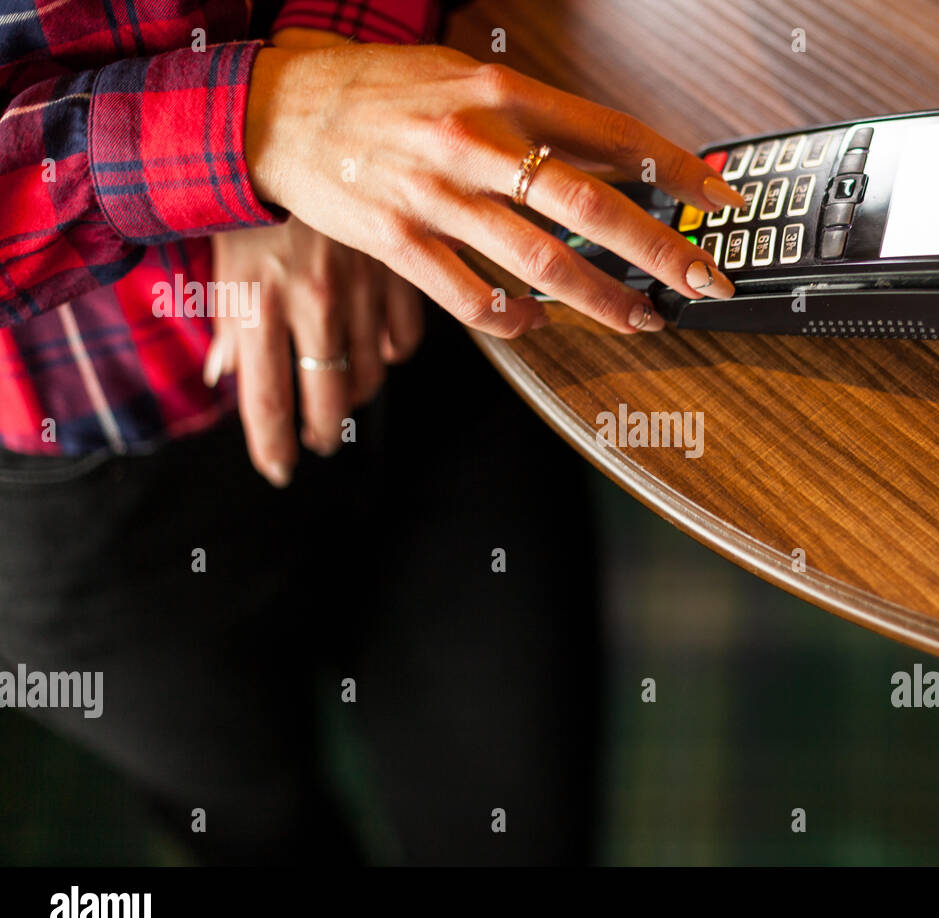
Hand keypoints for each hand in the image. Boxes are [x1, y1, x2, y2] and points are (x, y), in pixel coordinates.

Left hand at [209, 218, 422, 485]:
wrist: (301, 120)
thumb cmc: (253, 195)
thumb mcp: (225, 257)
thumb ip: (230, 324)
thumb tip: (226, 380)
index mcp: (258, 299)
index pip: (266, 400)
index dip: (274, 447)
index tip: (279, 469)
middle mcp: (311, 301)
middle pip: (328, 399)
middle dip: (324, 431)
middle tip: (319, 438)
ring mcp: (362, 286)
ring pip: (371, 375)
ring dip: (357, 392)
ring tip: (345, 390)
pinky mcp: (401, 268)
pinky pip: (407, 338)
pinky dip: (393, 350)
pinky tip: (378, 343)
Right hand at [244, 43, 745, 338]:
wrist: (280, 108)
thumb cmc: (384, 92)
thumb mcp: (468, 77)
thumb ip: (539, 117)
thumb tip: (616, 153)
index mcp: (501, 91)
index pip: (611, 132)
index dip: (677, 168)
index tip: (723, 200)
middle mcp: (475, 143)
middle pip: (589, 204)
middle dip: (660, 248)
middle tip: (706, 279)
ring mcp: (436, 197)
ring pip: (540, 261)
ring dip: (603, 299)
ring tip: (643, 318)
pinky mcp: (398, 242)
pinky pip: (471, 298)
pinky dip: (514, 320)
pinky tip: (538, 324)